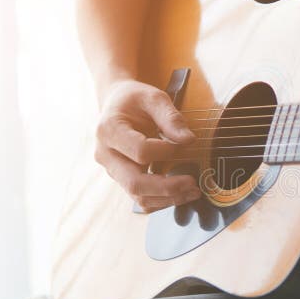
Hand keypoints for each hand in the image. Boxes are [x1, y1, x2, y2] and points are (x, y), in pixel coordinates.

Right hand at [94, 79, 199, 211]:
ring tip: (193, 192)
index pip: (140, 151)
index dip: (166, 151)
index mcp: (109, 130)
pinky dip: (163, 200)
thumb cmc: (135, 99)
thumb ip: (171, 117)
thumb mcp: (153, 98)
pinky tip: (182, 193)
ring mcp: (113, 170)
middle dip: (168, 188)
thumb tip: (189, 140)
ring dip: (168, 199)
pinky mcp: (122, 179)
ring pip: (138, 197)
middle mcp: (106, 155)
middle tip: (193, 183)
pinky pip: (141, 198)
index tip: (185, 144)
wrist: (116, 104)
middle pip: (135, 183)